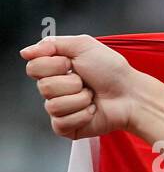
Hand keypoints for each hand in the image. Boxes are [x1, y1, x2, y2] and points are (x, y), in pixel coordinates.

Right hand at [19, 34, 136, 139]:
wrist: (131, 95)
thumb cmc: (112, 71)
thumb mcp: (83, 45)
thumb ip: (51, 44)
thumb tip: (25, 52)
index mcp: (55, 69)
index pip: (33, 68)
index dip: (53, 65)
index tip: (72, 63)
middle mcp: (55, 89)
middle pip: (43, 87)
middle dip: (70, 83)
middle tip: (86, 82)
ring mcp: (61, 110)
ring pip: (53, 105)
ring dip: (79, 99)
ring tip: (92, 96)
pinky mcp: (68, 127)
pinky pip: (60, 122)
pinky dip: (81, 115)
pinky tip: (92, 111)